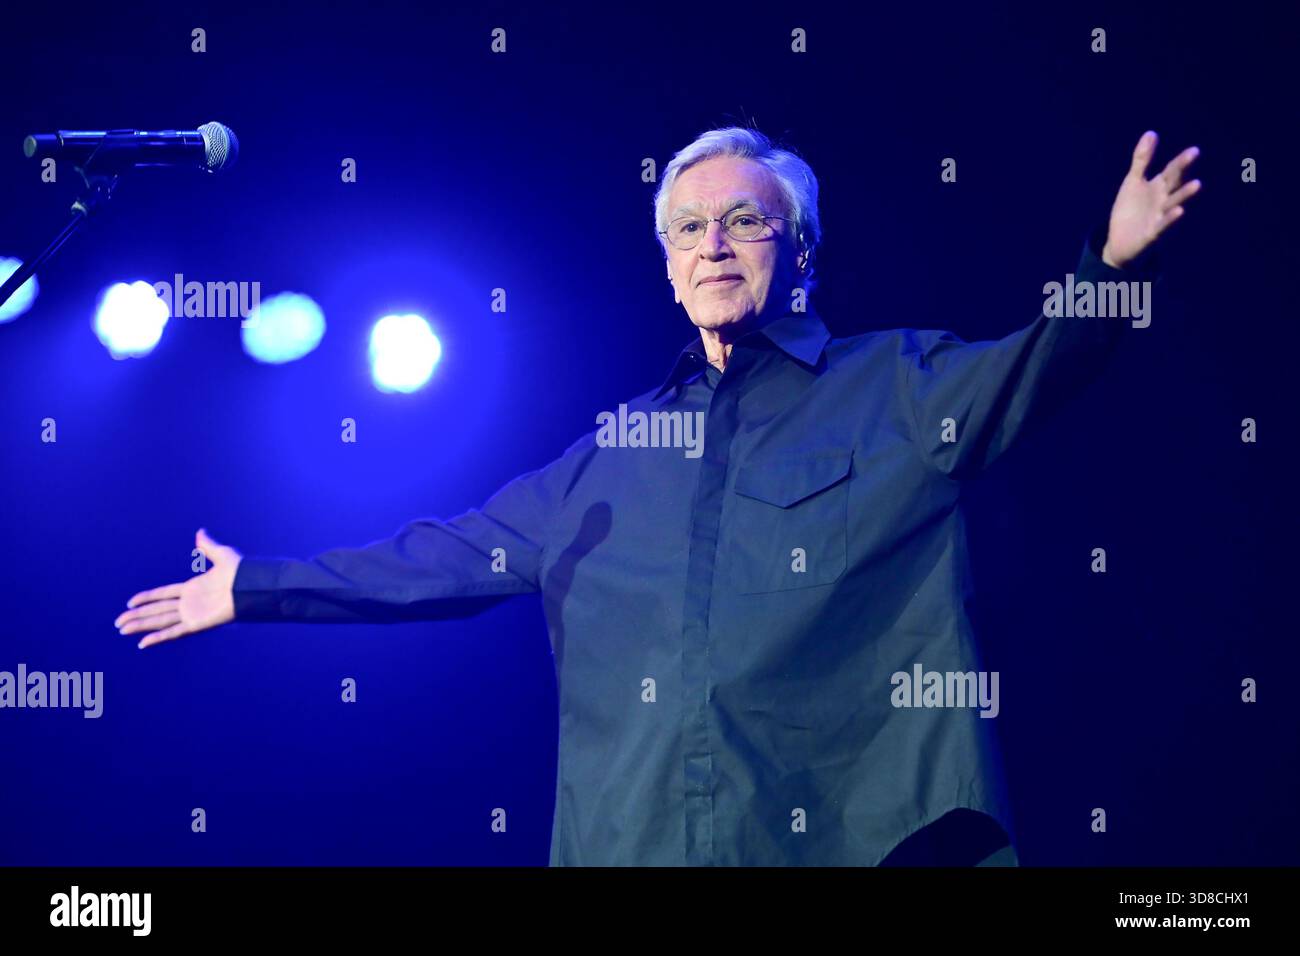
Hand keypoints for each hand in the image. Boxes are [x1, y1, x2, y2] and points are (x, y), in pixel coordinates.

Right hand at [116, 528, 241, 648]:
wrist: (252, 587)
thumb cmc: (241, 572)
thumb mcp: (222, 555)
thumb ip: (208, 546)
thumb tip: (200, 532)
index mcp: (192, 588)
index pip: (163, 594)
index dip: (146, 598)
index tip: (130, 602)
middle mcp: (189, 603)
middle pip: (156, 610)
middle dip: (137, 616)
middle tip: (117, 623)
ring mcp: (191, 614)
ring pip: (159, 621)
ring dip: (141, 626)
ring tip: (122, 630)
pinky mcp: (197, 624)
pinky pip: (173, 632)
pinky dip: (158, 638)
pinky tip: (143, 643)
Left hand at [1101, 131, 1201, 268]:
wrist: (1119, 241)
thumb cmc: (1130, 209)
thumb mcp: (1133, 181)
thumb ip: (1142, 159)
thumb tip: (1152, 132)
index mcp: (1159, 187)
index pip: (1172, 170)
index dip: (1181, 161)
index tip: (1194, 149)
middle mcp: (1163, 200)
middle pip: (1175, 182)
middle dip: (1183, 169)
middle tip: (1194, 154)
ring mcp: (1159, 217)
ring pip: (1174, 203)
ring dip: (1184, 194)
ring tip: (1197, 184)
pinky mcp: (1152, 234)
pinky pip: (1163, 226)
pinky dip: (1171, 219)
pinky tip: (1180, 211)